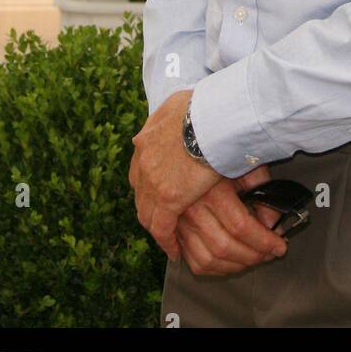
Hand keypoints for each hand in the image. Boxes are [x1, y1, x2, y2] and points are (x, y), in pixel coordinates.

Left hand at [129, 89, 221, 258]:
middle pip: (139, 191)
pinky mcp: (168, 199)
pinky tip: (174, 249)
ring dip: (155, 225)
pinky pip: (162, 228)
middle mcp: (143, 160)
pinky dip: (166, 240)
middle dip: (149, 205)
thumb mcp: (181, 102)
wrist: (211, 115)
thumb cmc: (203, 104)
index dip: (148, 181)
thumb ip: (174, 112)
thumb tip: (181, 111)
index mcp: (146, 138)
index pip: (140, 167)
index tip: (157, 189)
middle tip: (160, 216)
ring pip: (146, 212)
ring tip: (166, 236)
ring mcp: (152, 181)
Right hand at [175, 165, 289, 275]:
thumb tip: (271, 221)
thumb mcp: (242, 162)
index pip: (241, 227)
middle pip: (224, 247)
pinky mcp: (175, 231)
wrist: (185, 148)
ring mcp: (180, 223)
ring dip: (234, 267)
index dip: (264, 241)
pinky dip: (214, 268)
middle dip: (253, 256)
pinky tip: (230, 262)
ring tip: (251, 259)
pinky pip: (192, 261)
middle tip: (269, 254)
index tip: (279, 246)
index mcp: (211, 190)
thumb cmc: (216, 154)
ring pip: (207, 260)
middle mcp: (192, 209)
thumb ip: (261, 187)